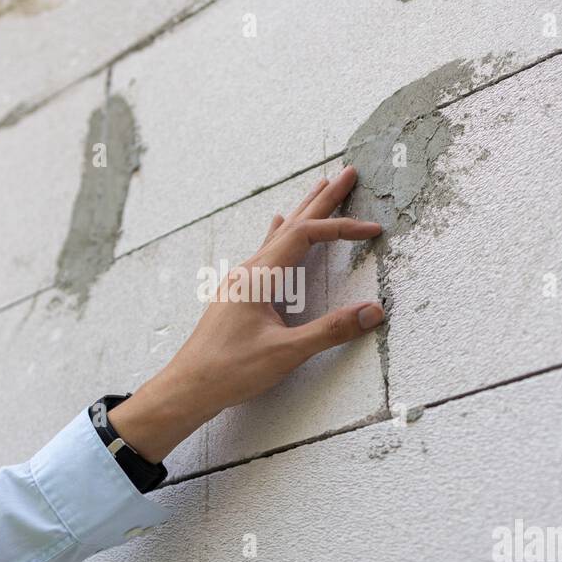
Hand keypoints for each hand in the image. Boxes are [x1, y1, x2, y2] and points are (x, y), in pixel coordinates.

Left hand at [109, 166, 384, 462]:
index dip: (343, 228)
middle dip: (323, 198)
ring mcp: (242, 279)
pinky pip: (267, 249)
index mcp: (259, 276)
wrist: (187, 387)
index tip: (374, 230)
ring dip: (305, 211)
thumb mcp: (285, 353)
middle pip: (293, 222)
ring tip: (321, 189)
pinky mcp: (240, 292)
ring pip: (280, 233)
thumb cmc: (229, 371)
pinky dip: (282, 232)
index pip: (307, 235)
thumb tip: (373, 312)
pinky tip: (276, 223)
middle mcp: (249, 269)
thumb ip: (330, 331)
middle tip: (349, 174)